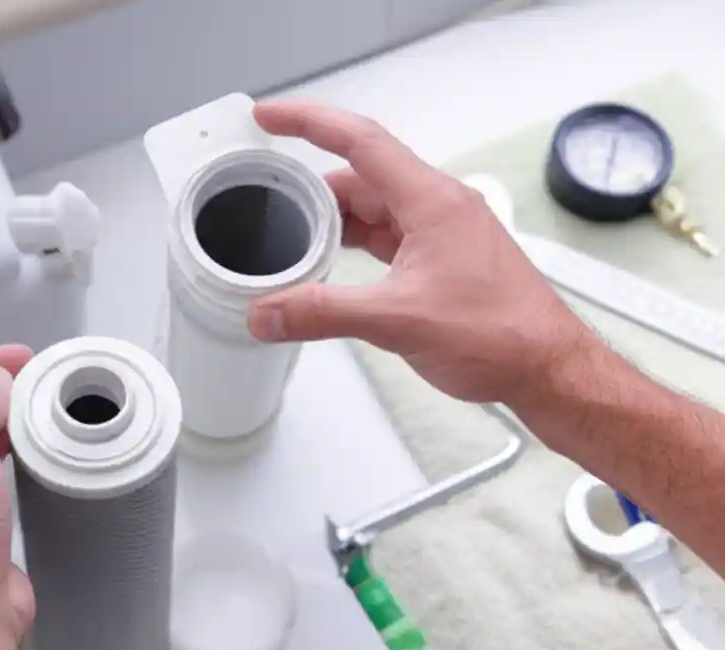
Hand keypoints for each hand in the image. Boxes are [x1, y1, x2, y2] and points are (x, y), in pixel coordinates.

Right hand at [246, 101, 597, 405]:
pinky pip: (384, 235)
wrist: (547, 368)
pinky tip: (329, 265)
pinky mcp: (440, 259)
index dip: (308, 122)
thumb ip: (323, 313)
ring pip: (370, 208)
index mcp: (431, 201)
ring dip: (330, 222)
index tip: (270, 117)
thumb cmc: (501, 334)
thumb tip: (267, 312)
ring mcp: (440, 232)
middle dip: (309, 190)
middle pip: (358, 177)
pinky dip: (351, 244)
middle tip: (265, 203)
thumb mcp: (398, 320)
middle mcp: (437, 207)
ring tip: (291, 241)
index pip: (359, 141)